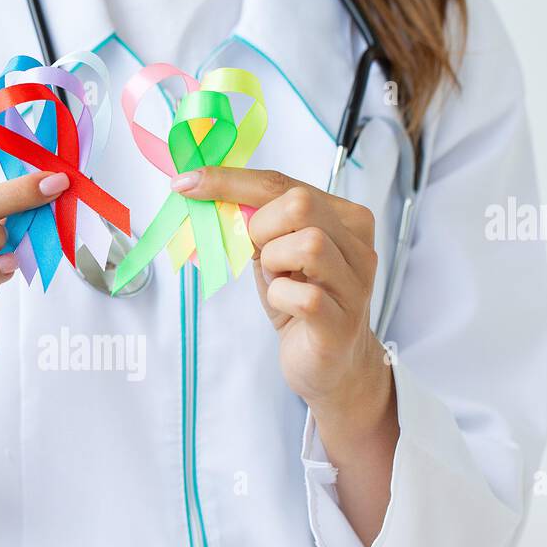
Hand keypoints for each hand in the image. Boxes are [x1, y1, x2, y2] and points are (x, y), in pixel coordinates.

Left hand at [173, 167, 386, 419]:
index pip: (283, 184)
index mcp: (344, 219)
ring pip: (309, 244)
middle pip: (300, 203)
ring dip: (274, 262)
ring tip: (278, 280)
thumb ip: (256, 224)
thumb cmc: (300, 304)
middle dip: (261, 227)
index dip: (232, 181)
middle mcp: (358, 246)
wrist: (328, 365)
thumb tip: (206, 194)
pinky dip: (280, 297)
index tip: (189, 183)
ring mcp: (354, 284)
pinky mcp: (340, 321)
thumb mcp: (275, 255)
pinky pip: (304, 296)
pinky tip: (285, 305)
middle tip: (258, 254)